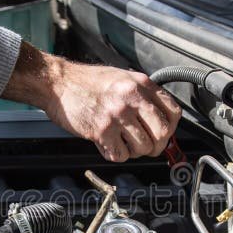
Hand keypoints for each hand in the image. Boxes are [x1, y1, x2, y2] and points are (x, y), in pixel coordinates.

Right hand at [2, 42, 180, 161]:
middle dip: (157, 145)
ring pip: (143, 147)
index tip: (163, 133)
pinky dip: (117, 154)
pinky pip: (121, 155)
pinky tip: (110, 145)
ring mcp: (117, 115)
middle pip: (163, 133)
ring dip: (135, 151)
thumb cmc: (88, 82)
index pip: (173, 112)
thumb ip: (143, 95)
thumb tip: (161, 119)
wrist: (59, 83)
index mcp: (141, 84)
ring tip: (125, 143)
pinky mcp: (101, 130)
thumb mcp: (123, 78)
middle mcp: (132, 98)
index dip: (171, 128)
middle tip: (147, 146)